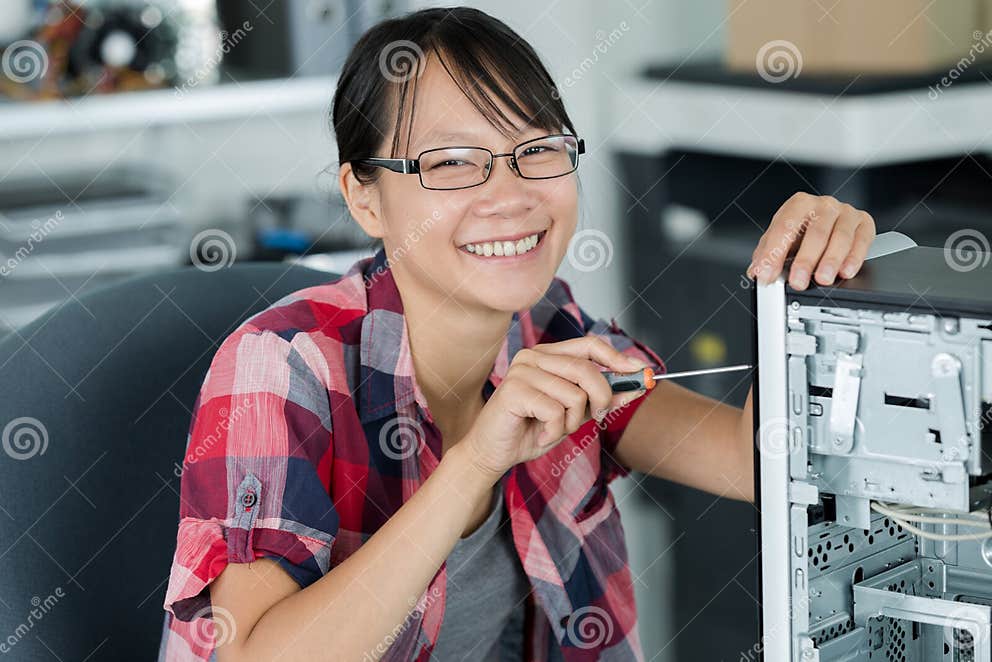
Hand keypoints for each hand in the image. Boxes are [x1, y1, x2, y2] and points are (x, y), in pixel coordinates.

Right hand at [461, 336, 649, 478]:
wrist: (492, 454)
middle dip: (601, 399)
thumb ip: (601, 399)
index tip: (640, 372)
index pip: (589, 344)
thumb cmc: (530, 431)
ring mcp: (521, 371)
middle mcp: (533, 356)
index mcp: (547, 355)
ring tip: (554, 430)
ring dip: (572, 422)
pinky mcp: (513, 390)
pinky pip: (556, 411)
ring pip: (575, 394)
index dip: (617, 357)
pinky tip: (540, 435)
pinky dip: (555, 431)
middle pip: (587, 370)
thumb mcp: (574, 415)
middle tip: (593, 419)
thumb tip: (637, 386)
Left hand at [745, 192, 875, 289]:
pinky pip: (861, 240)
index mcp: (798, 204)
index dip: (774, 253)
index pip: (784, 228)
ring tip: (822, 279)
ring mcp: (846, 212)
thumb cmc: (803, 230)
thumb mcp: (781, 238)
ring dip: (831, 260)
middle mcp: (823, 204)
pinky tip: (845, 271)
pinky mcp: (864, 223)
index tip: (767, 274)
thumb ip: (767, 254)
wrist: (831, 219)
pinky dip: (854, 258)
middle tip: (798, 281)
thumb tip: (757, 272)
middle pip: (815, 232)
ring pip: (840, 236)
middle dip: (805, 260)